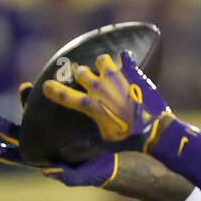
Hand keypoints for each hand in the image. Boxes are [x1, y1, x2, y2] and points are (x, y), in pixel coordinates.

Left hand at [0, 97, 118, 187]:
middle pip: (13, 131)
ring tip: (24, 88)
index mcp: (39, 157)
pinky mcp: (58, 117)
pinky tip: (44, 86)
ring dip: (24, 101)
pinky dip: (42, 96)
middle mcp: (38, 141)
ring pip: (28, 114)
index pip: (12, 155)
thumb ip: (66, 176)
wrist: (110, 157)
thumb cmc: (93, 171)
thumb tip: (46, 171)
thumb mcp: (81, 177)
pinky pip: (45, 105)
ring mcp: (46, 128)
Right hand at [43, 50, 171, 149]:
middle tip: (89, 81)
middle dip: (83, 76)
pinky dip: (126, 58)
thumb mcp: (105, 141)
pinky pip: (125, 56)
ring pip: (101, 60)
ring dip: (102, 65)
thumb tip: (76, 144)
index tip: (47, 86)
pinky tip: (127, 60)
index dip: (53, 90)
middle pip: (81, 71)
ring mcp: (115, 78)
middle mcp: (99, 88)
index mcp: (90, 105)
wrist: (153, 130)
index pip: (64, 95)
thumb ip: (89, 137)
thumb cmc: (128, 139)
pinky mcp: (131, 72)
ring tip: (107, 71)